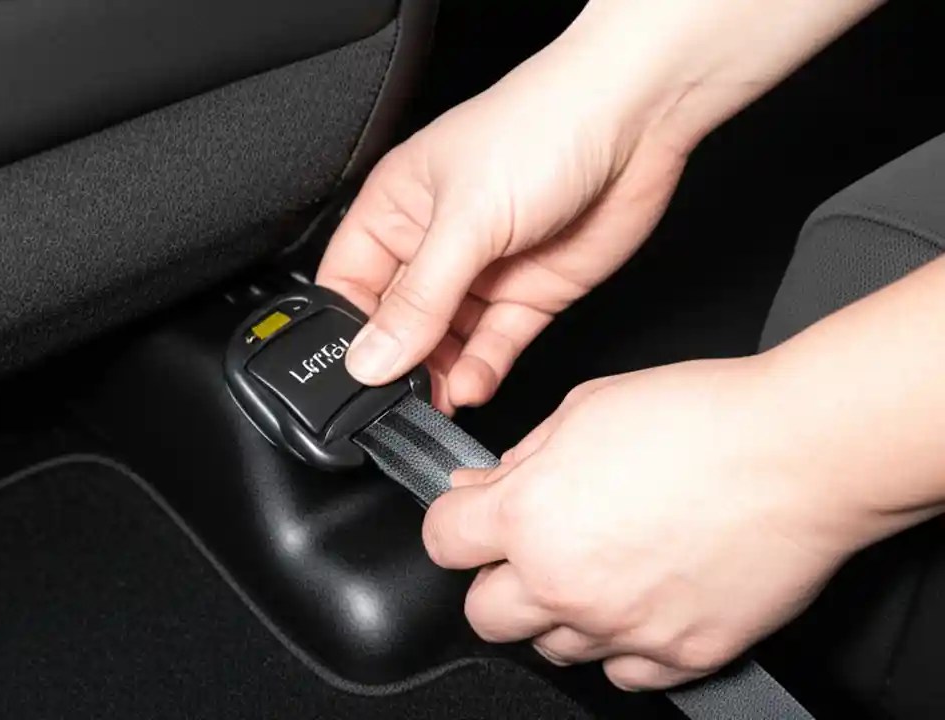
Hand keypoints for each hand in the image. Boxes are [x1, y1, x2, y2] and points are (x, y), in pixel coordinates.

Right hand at [316, 33, 688, 413]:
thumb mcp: (465, 219)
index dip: (346, 333)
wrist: (637, 120)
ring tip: (436, 401)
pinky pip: (494, 345)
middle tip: (396, 401)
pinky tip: (472, 385)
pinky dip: (482, 370)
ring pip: (445, 342)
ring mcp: (483, 271)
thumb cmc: (542, 129)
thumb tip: (371, 358)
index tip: (351, 377)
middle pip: (398, 322)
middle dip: (397, 362)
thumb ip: (419, 299)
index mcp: (396, 209)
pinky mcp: (529, 294)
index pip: (349, 284)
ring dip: (439, 376)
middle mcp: (435, 243)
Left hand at [421, 358, 869, 689]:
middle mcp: (563, 582)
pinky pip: (623, 673)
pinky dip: (622, 643)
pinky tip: (641, 599)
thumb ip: (520, 458)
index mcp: (528, 516)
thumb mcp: (584, 407)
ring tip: (601, 565)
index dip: (456, 523)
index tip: (473, 517)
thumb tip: (482, 485)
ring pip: (550, 648)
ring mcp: (621, 627)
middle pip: (483, 612)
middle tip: (533, 546)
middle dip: (497, 578)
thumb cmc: (701, 417)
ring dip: (558, 613)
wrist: (801, 451)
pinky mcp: (680, 654)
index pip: (442, 541)